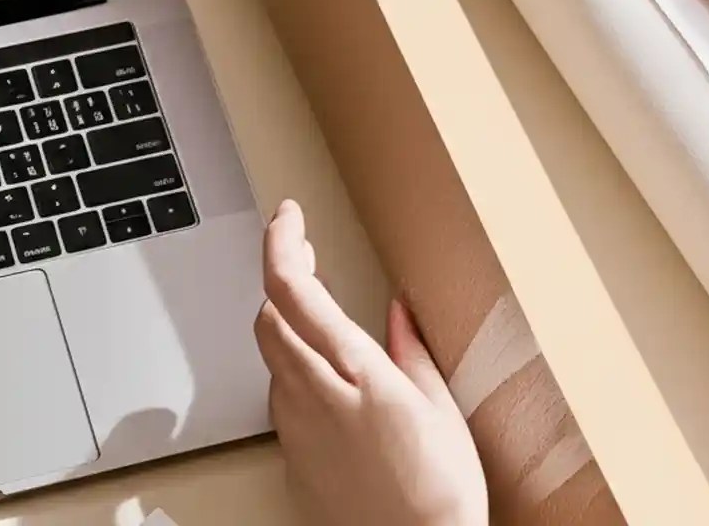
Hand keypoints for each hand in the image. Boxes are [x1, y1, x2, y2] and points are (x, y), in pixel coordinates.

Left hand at [255, 200, 487, 525]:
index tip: (288, 216)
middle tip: (303, 251)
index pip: (291, 289)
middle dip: (281, 273)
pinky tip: (319, 368)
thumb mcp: (439, 409)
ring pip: (269, 352)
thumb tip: (399, 310)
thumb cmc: (440, 493)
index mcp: (356, 372)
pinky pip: (278, 393)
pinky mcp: (290, 453)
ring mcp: (296, 426)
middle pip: (268, 314)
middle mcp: (315, 394)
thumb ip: (411, 352)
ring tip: (315, 304)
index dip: (280, 242)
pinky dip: (289, 364)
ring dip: (283, 318)